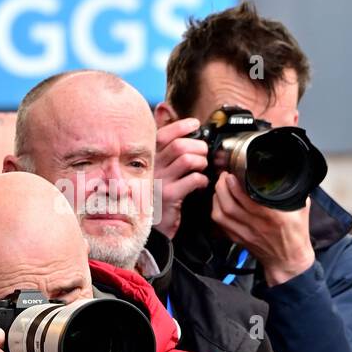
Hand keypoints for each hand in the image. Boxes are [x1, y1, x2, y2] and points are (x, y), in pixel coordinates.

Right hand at [154, 118, 209, 239]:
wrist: (151, 227)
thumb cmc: (158, 197)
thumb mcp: (158, 173)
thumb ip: (168, 155)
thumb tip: (189, 136)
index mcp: (148, 159)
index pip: (163, 134)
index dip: (181, 126)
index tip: (194, 124)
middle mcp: (150, 168)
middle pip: (179, 145)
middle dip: (198, 146)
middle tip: (203, 154)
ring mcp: (160, 181)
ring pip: (187, 159)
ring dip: (201, 162)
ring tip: (202, 169)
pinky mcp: (170, 195)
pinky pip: (193, 179)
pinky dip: (202, 180)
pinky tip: (200, 184)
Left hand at [211, 173, 314, 284]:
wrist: (288, 261)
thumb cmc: (295, 235)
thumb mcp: (301, 209)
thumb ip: (294, 192)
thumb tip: (289, 174)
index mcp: (273, 217)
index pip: (248, 200)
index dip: (236, 186)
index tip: (233, 173)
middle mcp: (256, 225)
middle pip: (230, 206)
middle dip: (222, 187)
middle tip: (223, 176)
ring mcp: (244, 233)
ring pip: (221, 215)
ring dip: (217, 198)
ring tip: (220, 186)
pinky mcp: (238, 239)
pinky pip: (221, 224)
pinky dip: (216, 210)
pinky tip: (218, 202)